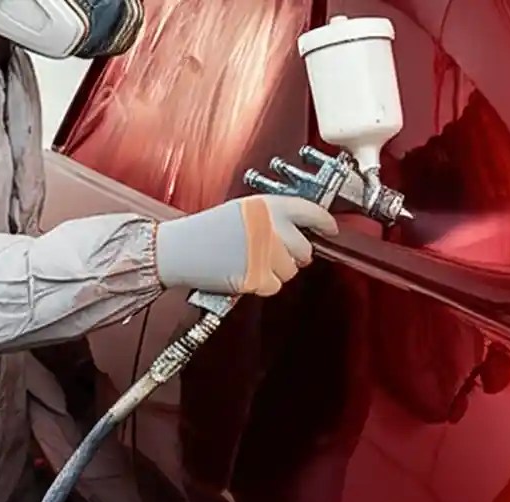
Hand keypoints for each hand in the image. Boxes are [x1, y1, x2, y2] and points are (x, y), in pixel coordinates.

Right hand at [154, 195, 338, 295]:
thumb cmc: (207, 230)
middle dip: (294, 256)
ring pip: (291, 271)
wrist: (178, 249)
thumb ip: (274, 217)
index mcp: (267, 205)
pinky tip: (244, 273)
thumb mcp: (243, 211)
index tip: (331, 229)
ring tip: (251, 262)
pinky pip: (274, 286)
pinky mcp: (255, 276)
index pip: (309, 212)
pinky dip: (263, 285)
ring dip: (277, 271)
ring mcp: (264, 253)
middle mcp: (270, 227)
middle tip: (273, 255)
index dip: (325, 223)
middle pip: (304, 249)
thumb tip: (305, 231)